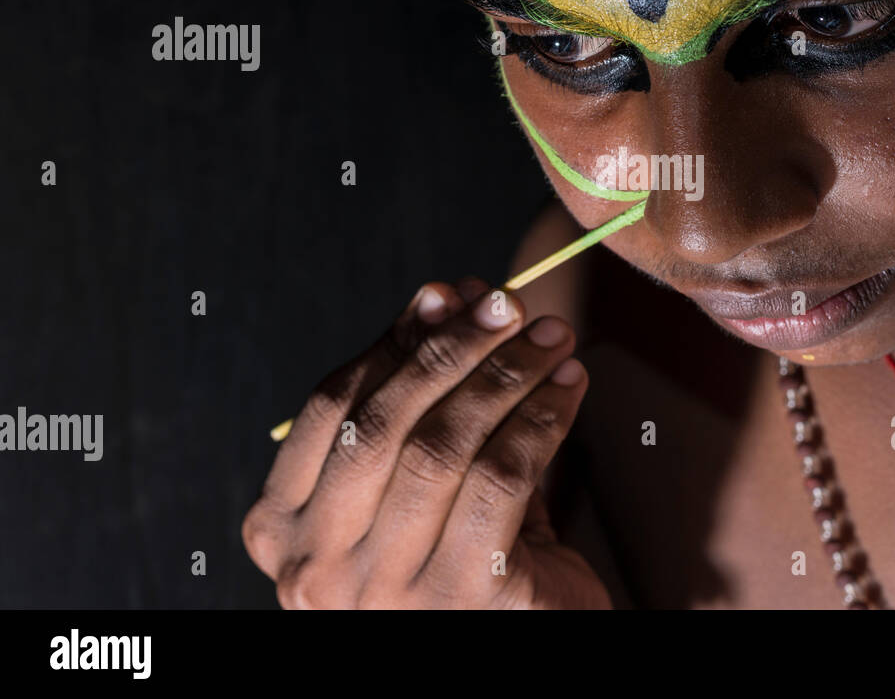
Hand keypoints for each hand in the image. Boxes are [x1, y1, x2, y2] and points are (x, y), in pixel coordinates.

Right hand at [241, 277, 609, 608]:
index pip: (331, 408)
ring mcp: (383, 592)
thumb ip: (423, 393)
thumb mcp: (423, 475)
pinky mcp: (462, 599)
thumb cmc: (460, 553)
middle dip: (453, 348)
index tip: (448, 295)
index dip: (393, 342)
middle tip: (511, 306)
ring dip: (506, 375)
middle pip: (382, 422)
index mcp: (280, 530)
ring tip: (551, 339)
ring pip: (443, 446)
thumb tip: (448, 294)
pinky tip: (570, 387)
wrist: (517, 643)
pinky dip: (542, 418)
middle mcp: (316, 568)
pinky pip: (502, 477)